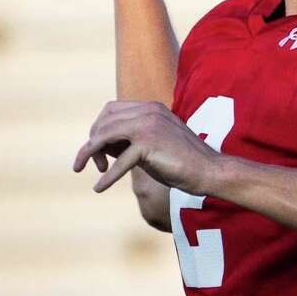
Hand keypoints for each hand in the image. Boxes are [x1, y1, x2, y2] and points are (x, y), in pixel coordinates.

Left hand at [74, 101, 219, 194]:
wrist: (209, 169)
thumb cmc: (181, 161)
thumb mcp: (152, 143)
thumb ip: (130, 140)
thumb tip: (101, 146)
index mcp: (151, 107)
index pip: (111, 110)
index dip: (99, 129)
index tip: (100, 152)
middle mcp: (148, 111)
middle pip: (104, 121)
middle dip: (92, 142)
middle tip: (96, 165)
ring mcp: (149, 125)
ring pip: (105, 135)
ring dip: (90, 154)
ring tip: (87, 171)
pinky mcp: (150, 143)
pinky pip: (119, 161)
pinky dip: (107, 177)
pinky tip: (99, 188)